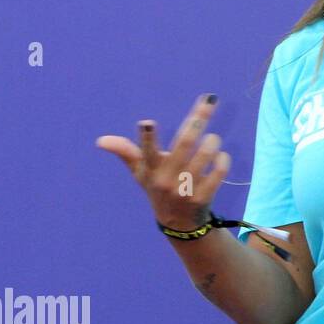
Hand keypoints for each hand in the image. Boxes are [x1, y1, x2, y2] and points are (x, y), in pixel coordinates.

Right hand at [96, 94, 231, 233]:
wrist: (178, 223)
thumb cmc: (158, 188)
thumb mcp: (141, 173)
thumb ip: (126, 153)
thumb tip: (101, 140)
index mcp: (150, 169)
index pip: (146, 151)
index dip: (147, 137)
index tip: (146, 122)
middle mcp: (165, 179)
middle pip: (184, 144)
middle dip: (198, 120)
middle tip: (210, 101)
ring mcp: (185, 189)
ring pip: (205, 155)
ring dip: (212, 141)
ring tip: (212, 139)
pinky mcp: (203, 198)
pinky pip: (218, 172)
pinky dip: (222, 159)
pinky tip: (221, 156)